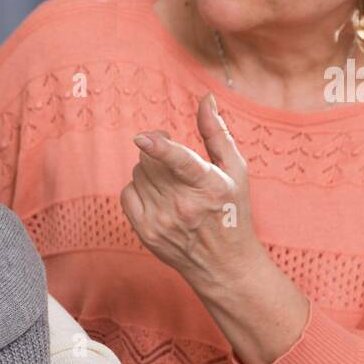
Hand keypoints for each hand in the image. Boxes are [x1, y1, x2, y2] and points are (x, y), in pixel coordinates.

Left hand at [119, 93, 260, 291]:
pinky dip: (138, 188)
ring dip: (150, 171)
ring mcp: (162, 220)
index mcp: (210, 186)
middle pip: (150, 160)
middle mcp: (184, 204)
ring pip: (138, 173)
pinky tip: (157, 197)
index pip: (181, 162)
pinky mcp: (146, 232)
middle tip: (172, 158)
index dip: (160, 148)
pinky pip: (127, 192)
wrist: (224, 265)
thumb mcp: (236, 171)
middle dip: (157, 151)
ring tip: (171, 184)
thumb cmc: (233, 211)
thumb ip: (217, 133)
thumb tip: (206, 98)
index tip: (143, 138)